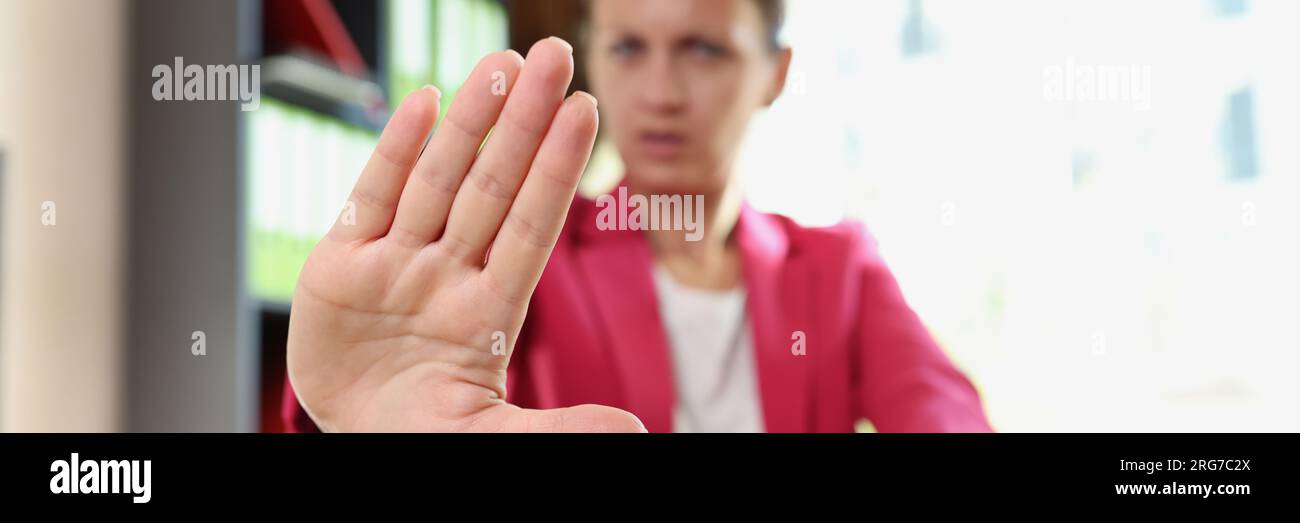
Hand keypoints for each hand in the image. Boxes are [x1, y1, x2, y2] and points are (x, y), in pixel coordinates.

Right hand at [285, 38, 644, 432]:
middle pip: (492, 185)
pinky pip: (372, 197)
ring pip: (438, 180)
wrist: (355, 445)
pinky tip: (425, 101)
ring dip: (469, 120)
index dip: (556, 169)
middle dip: (521, 120)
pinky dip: (395, 150)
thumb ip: (557, 429)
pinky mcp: (341, 266)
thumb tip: (635, 428)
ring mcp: (396, 264)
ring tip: (500, 61)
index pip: (532, 225)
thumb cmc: (423, 438)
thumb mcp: (489, 437)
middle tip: (552, 52)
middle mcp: (449, 273)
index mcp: (490, 312)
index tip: (583, 110)